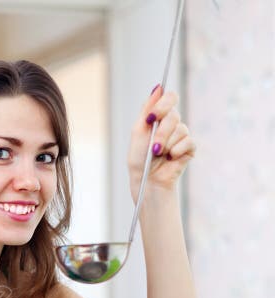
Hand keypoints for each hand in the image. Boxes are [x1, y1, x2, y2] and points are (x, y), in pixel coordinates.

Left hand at [127, 86, 195, 200]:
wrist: (146, 179)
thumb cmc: (139, 157)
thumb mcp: (138, 131)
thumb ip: (148, 109)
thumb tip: (158, 87)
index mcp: (159, 117)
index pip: (169, 97)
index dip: (163, 104)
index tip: (152, 117)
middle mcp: (171, 123)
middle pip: (174, 115)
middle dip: (161, 133)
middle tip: (154, 147)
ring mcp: (182, 135)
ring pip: (181, 129)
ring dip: (166, 144)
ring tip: (158, 155)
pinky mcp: (189, 147)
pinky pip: (188, 142)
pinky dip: (176, 151)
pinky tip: (170, 158)